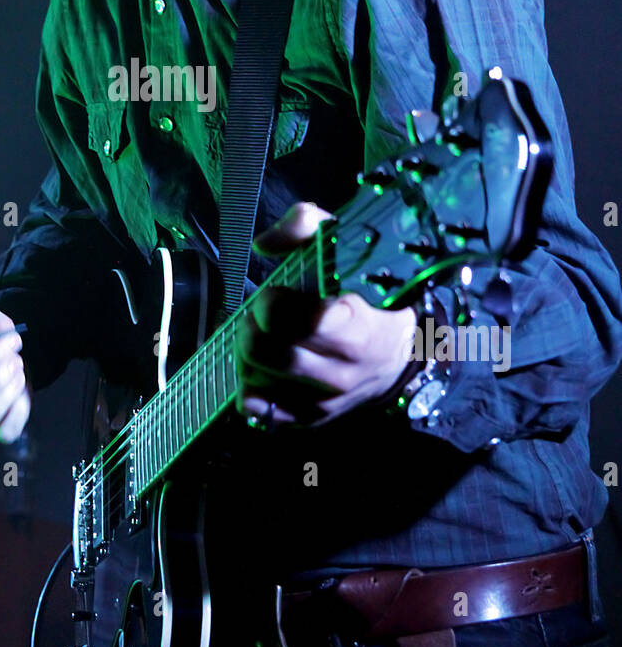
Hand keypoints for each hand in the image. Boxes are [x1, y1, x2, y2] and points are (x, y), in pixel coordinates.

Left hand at [236, 202, 417, 427]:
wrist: (400, 355)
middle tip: (259, 314)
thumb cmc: (369, 293)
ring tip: (261, 336)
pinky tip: (262, 368)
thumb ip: (306, 226)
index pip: (298, 322)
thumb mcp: (348, 245)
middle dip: (250, 325)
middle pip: (263, 351)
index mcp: (355, 327)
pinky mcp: (312, 420)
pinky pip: (260, 411)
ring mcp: (326, 400)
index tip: (276, 292)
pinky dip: (250, 387)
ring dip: (245, 354)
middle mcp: (341, 371)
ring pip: (254, 379)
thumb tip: (264, 244)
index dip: (272, 303)